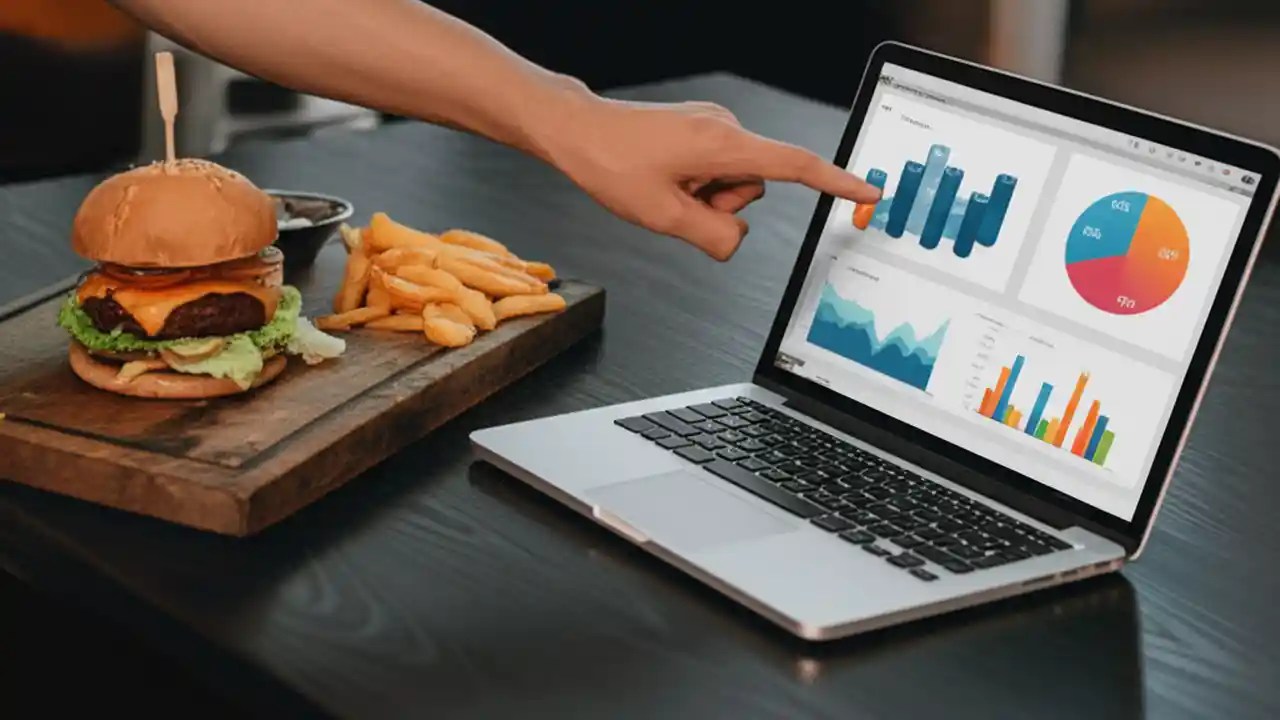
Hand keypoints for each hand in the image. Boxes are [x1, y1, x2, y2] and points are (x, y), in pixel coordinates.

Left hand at [546, 97, 881, 259]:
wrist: (578, 130)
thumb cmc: (612, 164)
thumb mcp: (662, 216)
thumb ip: (712, 236)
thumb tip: (737, 241)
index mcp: (725, 145)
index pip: (796, 166)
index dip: (837, 183)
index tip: (868, 192)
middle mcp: (726, 128)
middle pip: (754, 189)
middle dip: (720, 207)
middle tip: (675, 201)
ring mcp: (714, 128)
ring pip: (734, 185)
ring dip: (705, 198)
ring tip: (665, 187)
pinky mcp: (703, 132)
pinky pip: (717, 172)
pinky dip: (696, 185)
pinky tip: (665, 178)